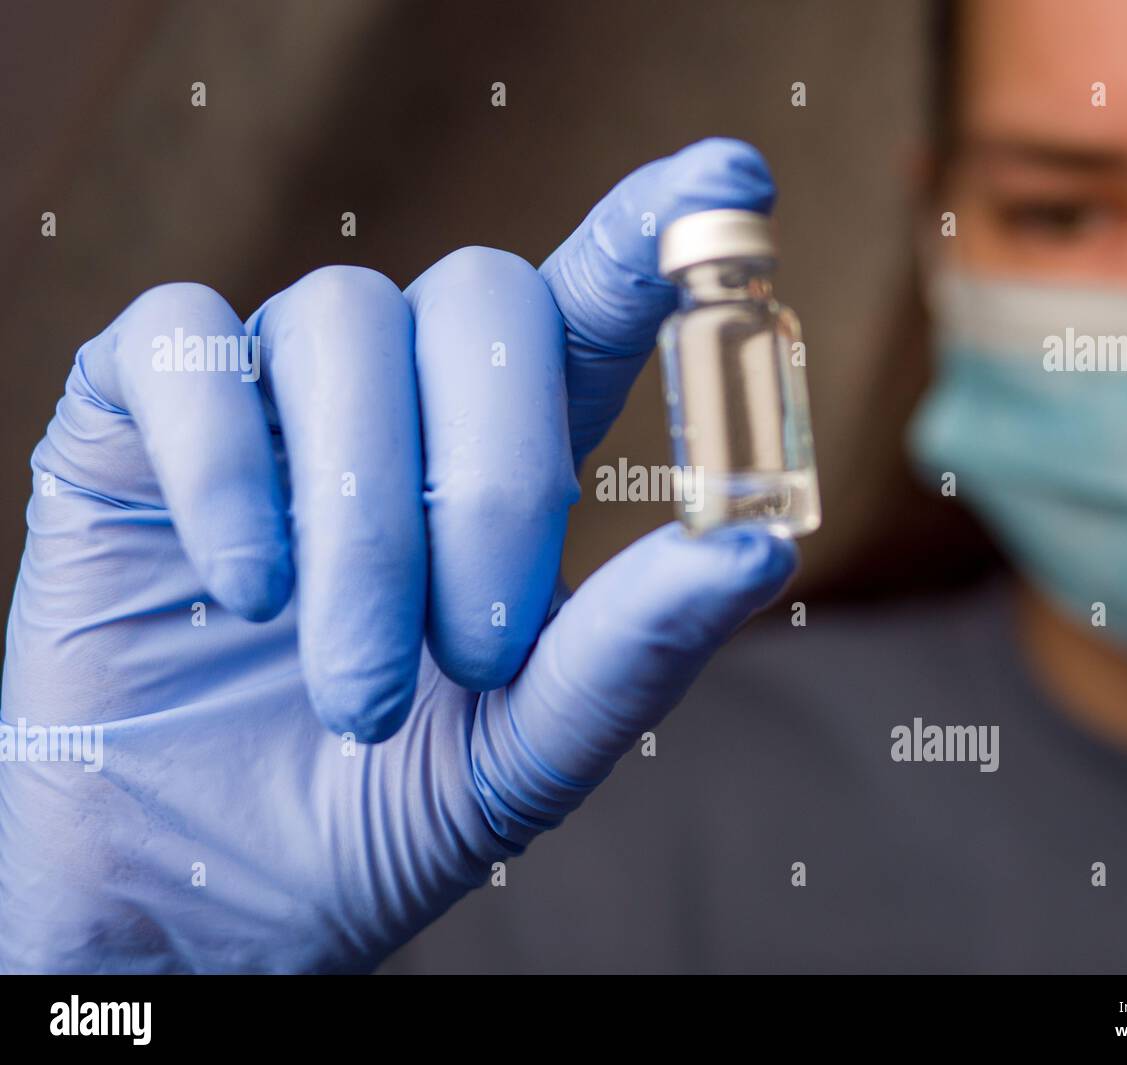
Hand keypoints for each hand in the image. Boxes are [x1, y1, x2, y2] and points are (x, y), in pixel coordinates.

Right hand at [0, 138, 796, 971]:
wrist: (196, 886)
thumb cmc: (369, 809)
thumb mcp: (522, 750)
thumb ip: (631, 653)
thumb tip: (757, 546)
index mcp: (503, 453)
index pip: (589, 298)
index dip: (655, 230)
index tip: (735, 180)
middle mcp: (397, 391)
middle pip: (482, 300)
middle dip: (495, 481)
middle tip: (476, 652)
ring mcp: (268, 390)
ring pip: (342, 327)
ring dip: (364, 523)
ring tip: (354, 686)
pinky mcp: (136, 411)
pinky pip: (186, 348)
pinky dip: (229, 463)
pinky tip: (244, 590)